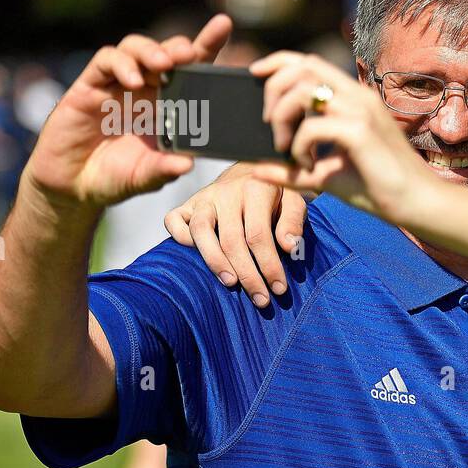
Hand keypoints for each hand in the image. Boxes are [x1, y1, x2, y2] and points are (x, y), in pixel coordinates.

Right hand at [24, 15, 231, 207]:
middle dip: (180, 47)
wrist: (73, 187)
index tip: (224, 25)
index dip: (207, 45)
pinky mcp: (89, 86)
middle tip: (189, 53)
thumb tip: (188, 164)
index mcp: (168, 105)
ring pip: (136, 48)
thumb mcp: (146, 176)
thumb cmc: (116, 177)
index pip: (192, 70)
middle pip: (166, 53)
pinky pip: (106, 61)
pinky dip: (121, 65)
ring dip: (152, 51)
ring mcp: (117, 85)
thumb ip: (164, 169)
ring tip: (164, 64)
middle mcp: (146, 90)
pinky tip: (133, 81)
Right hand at [164, 163, 306, 306]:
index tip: (279, 288)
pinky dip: (180, 239)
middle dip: (247, 274)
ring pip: (200, 231)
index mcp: (255, 189)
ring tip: (231, 284)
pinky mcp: (187, 203)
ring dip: (215, 262)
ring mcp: (204, 197)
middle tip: (261, 299)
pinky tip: (197, 258)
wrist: (251, 168)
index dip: (269, 265)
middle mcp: (226, 193)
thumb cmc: (275, 193)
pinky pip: (173, 220)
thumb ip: (293, 221)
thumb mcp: (294, 200)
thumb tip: (289, 247)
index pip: (258, 235)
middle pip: (231, 240)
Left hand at [246, 52, 434, 225]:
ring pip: (304, 90)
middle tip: (270, 125)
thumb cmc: (379, 189)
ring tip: (285, 147)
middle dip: (274, 90)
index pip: (310, 62)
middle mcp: (358, 97)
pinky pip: (313, 126)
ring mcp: (361, 111)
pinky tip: (307, 165)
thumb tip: (256, 171)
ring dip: (283, 116)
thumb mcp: (326, 176)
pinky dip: (300, 145)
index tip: (255, 74)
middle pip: (302, 66)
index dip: (278, 61)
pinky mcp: (361, 131)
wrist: (417, 203)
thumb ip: (292, 171)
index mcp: (355, 99)